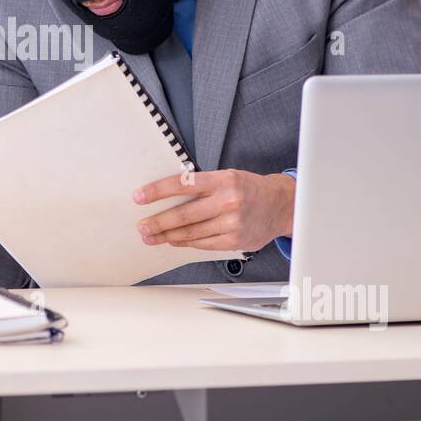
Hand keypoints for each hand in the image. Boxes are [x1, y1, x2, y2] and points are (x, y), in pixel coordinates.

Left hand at [133, 169, 293, 252]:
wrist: (280, 205)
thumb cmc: (249, 189)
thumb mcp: (227, 177)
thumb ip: (201, 185)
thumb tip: (168, 195)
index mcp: (223, 180)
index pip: (183, 184)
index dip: (158, 191)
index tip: (140, 196)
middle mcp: (227, 201)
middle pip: (183, 215)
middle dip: (158, 221)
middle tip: (142, 225)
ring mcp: (232, 223)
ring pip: (191, 232)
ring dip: (167, 235)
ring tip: (152, 236)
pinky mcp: (234, 241)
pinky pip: (202, 243)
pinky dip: (185, 242)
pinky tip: (173, 240)